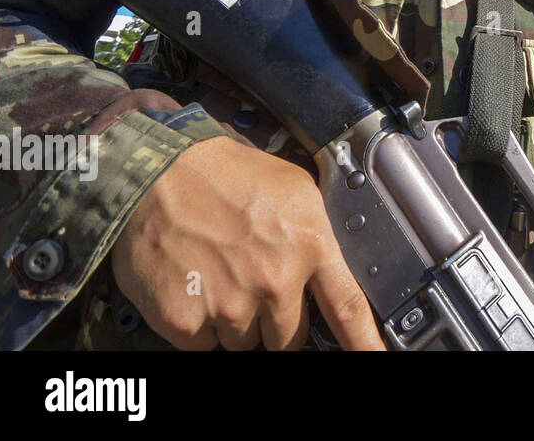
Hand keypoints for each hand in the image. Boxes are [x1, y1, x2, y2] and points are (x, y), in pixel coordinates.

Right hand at [112, 135, 384, 350]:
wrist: (156, 174)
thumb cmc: (224, 176)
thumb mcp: (294, 189)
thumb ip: (316, 234)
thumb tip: (335, 270)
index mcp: (309, 244)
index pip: (348, 308)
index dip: (366, 343)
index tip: (377, 359)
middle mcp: (275, 280)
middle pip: (291, 336)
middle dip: (276, 315)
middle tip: (253, 277)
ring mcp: (231, 305)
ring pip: (247, 342)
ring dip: (236, 319)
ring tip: (220, 272)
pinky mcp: (187, 322)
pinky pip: (205, 345)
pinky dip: (199, 324)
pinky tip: (194, 283)